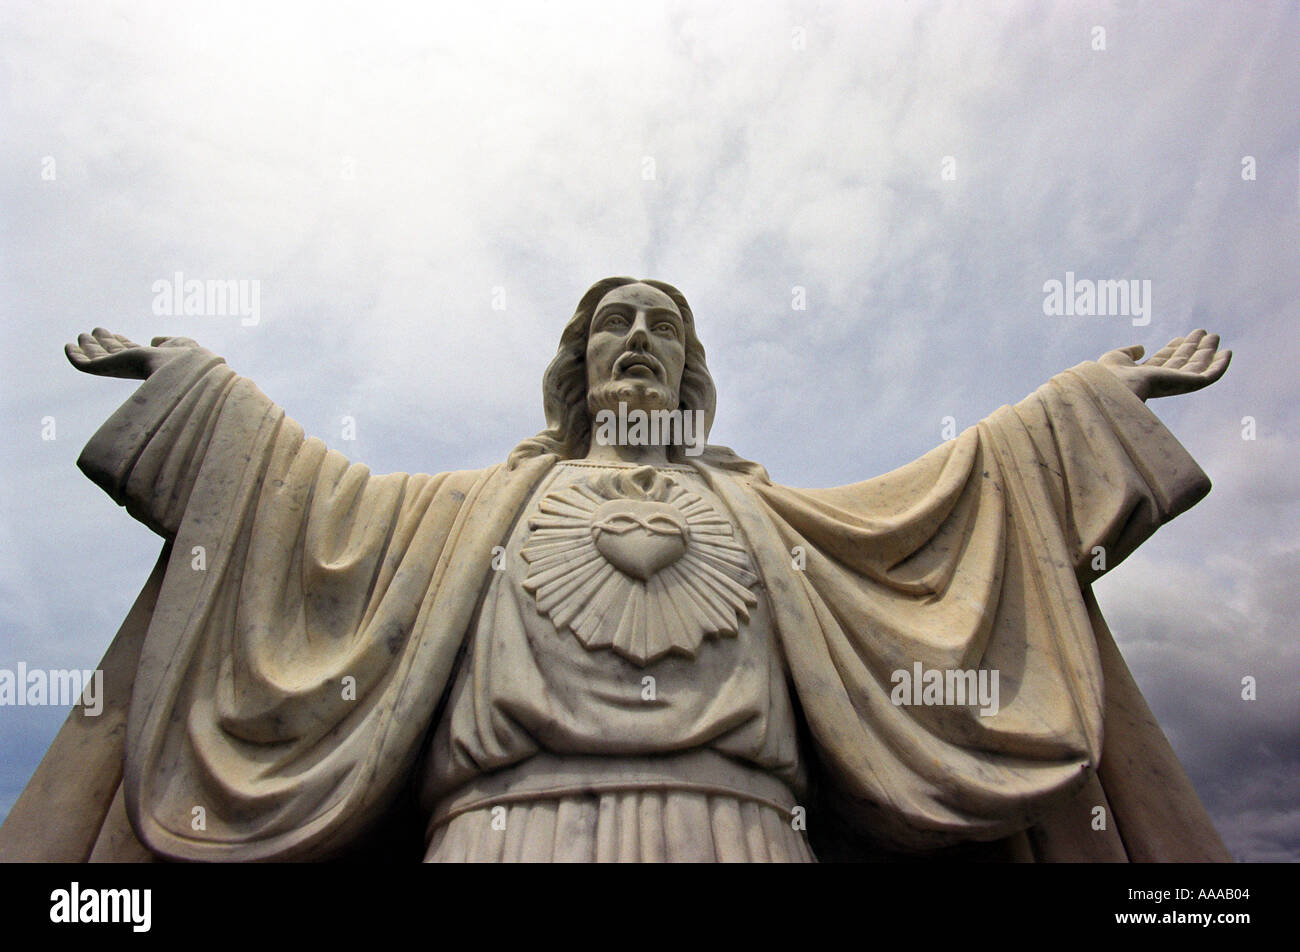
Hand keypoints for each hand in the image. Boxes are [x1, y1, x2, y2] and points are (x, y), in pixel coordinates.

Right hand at [65, 328, 200, 379]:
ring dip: (88, 347)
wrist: (180, 368)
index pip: (130, 352)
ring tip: (81, 335)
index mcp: (148, 361)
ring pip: (97, 358)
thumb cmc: (186, 359)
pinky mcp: (105, 369)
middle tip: (96, 331)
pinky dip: (74, 357)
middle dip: (104, 343)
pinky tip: (68, 346)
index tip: (116, 334)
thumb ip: (168, 341)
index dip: (122, 343)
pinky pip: (84, 365)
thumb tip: (156, 340)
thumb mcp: (179, 344)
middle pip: (112, 354)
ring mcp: (117, 368)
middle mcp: (131, 366)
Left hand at [1099, 329, 1230, 400]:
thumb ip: (1129, 352)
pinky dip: (1220, 366)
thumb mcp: (1117, 357)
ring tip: (1214, 335)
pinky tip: (1227, 353)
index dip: (1174, 348)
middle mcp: (1163, 381)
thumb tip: (1141, 348)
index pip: (1165, 361)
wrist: (1112, 386)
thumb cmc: (1108, 375)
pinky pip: (1209, 376)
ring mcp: (1176, 383)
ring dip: (1207, 351)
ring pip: (1197, 366)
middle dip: (1193, 347)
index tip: (1180, 337)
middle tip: (1204, 331)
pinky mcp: (1187, 385)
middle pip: (1183, 362)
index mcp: (1146, 375)